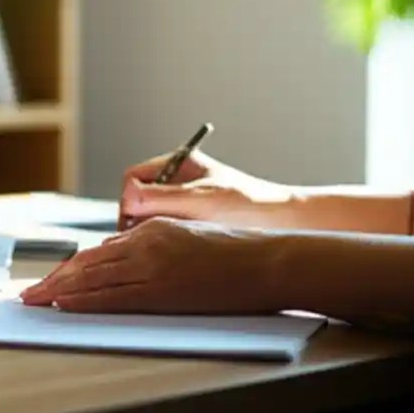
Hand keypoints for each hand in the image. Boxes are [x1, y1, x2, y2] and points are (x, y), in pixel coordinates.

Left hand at [19, 218, 281, 313]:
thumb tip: (117, 253)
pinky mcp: (162, 288)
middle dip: (54, 280)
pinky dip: (84, 300)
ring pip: (93, 278)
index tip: (51, 279)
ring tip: (35, 301)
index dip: (69, 267)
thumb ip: (150, 243)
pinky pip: (113, 296)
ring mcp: (152, 265)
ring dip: (59, 290)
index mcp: (151, 228)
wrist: (267, 260)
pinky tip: (65, 304)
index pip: (98, 249)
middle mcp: (145, 242)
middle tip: (29, 294)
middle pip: (87, 263)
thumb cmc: (234, 251)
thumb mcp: (185, 235)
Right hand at [119, 152, 296, 229]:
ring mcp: (183, 202)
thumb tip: (129, 199)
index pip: (133, 178)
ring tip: (173, 243)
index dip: (130, 200)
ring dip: (153, 232)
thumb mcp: (203, 199)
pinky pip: (164, 231)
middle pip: (137, 199)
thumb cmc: (252, 205)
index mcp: (179, 163)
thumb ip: (163, 197)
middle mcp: (177, 181)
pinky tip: (182, 249)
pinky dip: (166, 240)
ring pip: (148, 217)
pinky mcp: (190, 222)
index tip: (135, 221)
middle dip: (140, 219)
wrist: (284, 223)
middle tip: (151, 238)